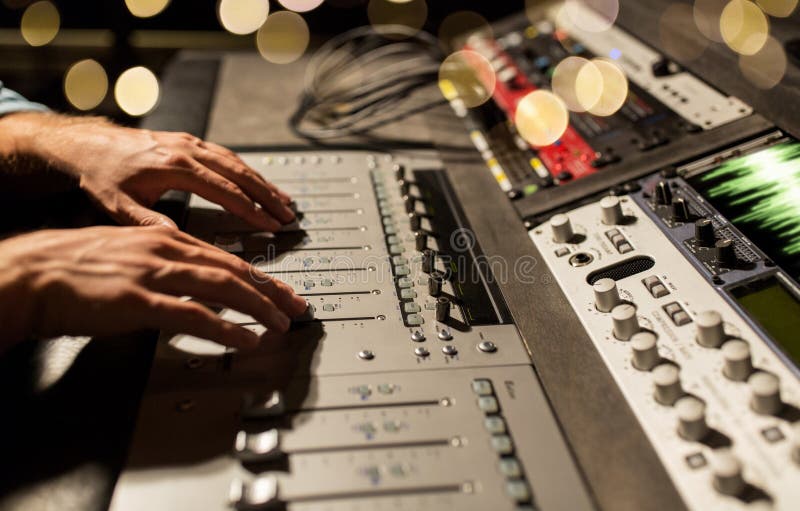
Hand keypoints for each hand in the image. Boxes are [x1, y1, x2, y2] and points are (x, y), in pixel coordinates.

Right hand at [0, 226, 308, 352]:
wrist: (31, 273)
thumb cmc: (73, 266)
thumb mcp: (128, 253)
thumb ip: (162, 261)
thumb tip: (190, 279)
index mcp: (163, 238)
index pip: (224, 255)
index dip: (258, 274)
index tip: (279, 289)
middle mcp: (165, 250)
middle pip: (233, 269)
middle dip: (271, 290)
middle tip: (296, 307)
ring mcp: (154, 274)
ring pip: (223, 287)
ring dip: (258, 308)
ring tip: (280, 323)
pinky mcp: (139, 302)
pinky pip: (194, 316)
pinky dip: (225, 328)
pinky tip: (244, 338)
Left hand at [2, 113, 293, 229]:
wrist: (88, 144)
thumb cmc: (101, 176)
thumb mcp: (119, 206)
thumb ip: (149, 223)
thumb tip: (178, 239)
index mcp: (176, 168)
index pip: (225, 191)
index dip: (251, 210)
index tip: (270, 224)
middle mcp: (188, 151)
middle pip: (240, 174)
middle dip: (267, 196)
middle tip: (289, 215)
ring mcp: (190, 143)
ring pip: (237, 163)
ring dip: (263, 182)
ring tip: (283, 201)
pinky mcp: (189, 142)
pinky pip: (226, 156)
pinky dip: (247, 170)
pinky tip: (259, 182)